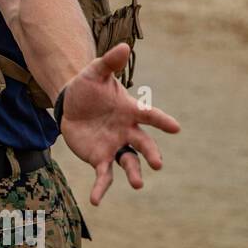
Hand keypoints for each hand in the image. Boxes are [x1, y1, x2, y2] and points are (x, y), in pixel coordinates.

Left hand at [59, 43, 181, 205]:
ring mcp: (115, 146)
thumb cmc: (89, 87)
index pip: (149, 116)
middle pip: (143, 144)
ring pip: (129, 163)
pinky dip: (101, 188)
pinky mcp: (101, 158)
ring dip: (134, 174)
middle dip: (151, 153)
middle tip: (157, 163)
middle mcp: (127, 131)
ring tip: (138, 184)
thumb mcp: (96, 72)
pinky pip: (104, 176)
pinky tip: (95, 201)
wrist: (72, 104)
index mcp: (130, 111)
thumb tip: (124, 46)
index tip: (176, 128)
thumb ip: (109, 62)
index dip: (162, 121)